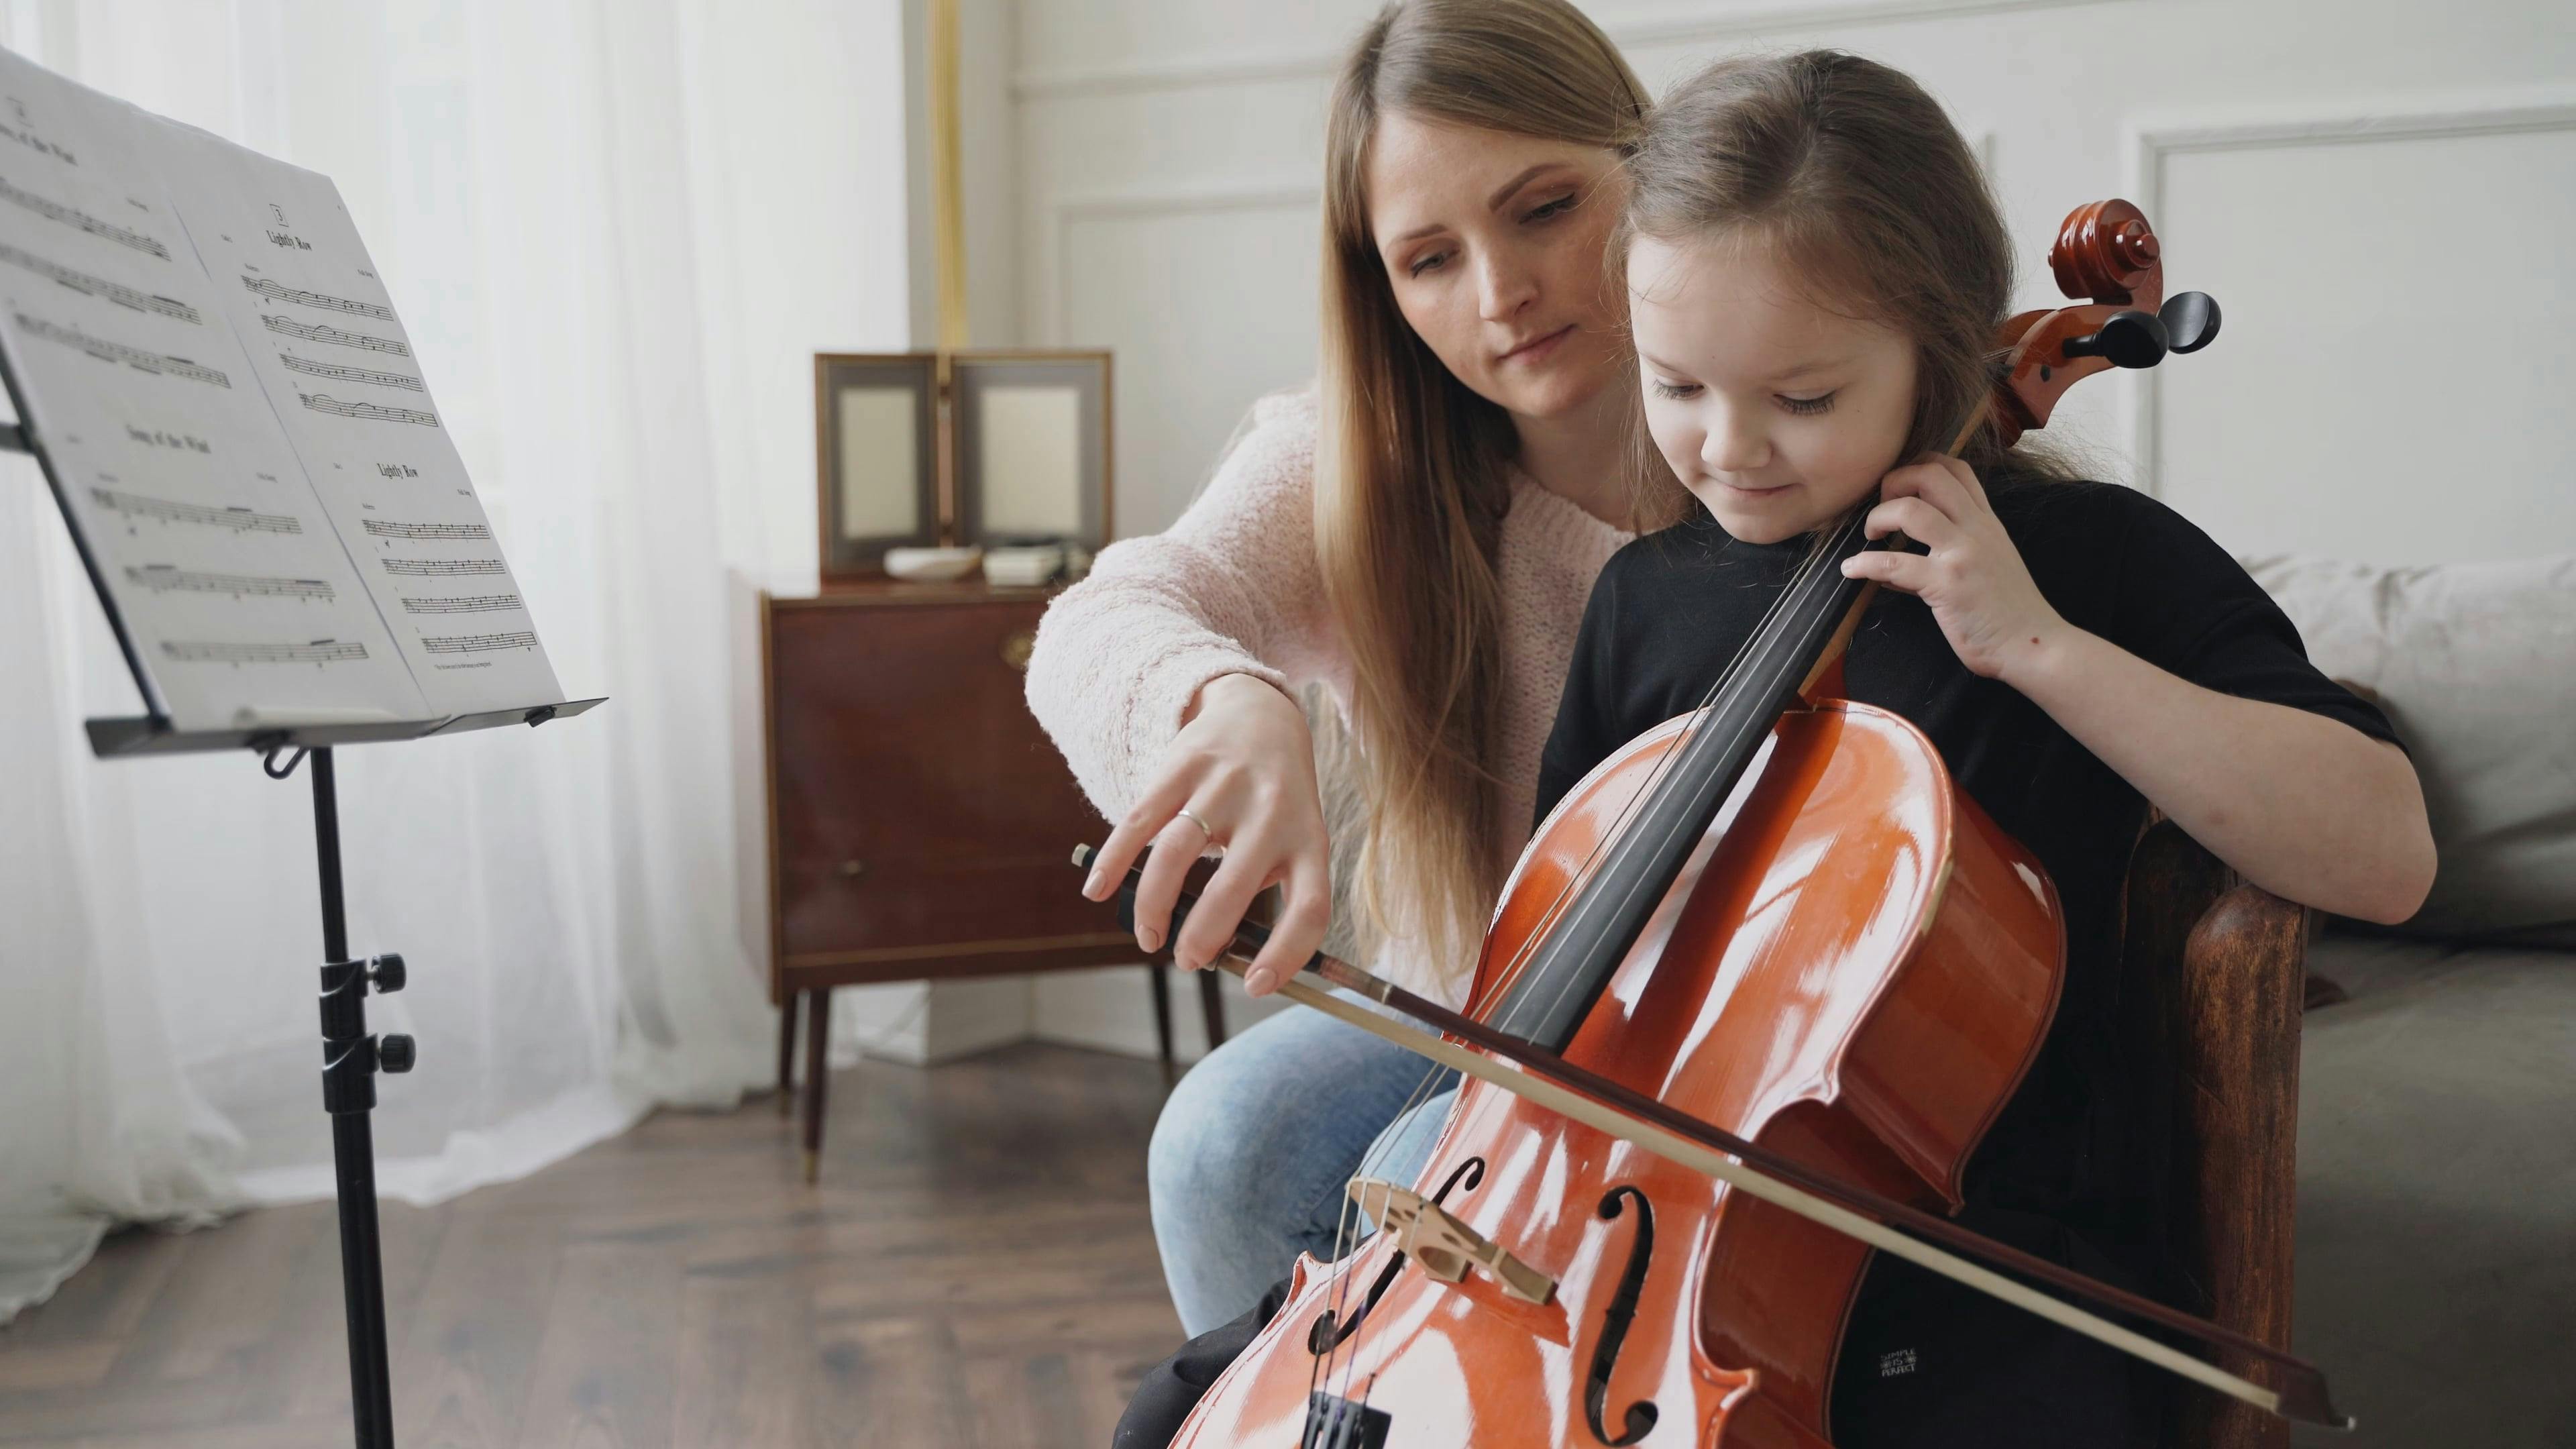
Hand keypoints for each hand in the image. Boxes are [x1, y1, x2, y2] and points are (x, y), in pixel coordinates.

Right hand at [1080, 673, 1332, 995]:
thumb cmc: (1276, 801)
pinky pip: (1140, 820)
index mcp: (1309, 839)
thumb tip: (1219, 952)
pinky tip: (1097, 890)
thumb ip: (1265, 887)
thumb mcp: (1293, 837)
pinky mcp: (1183, 765)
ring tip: (1148, 936)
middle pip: (1233, 888)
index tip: (1254, 986)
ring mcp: (1225, 786)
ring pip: (1176, 855)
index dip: (1285, 954)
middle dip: (1201, 937)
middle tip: (1185, 960)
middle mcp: (1272, 812)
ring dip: (1153, 907)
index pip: (1309, 908)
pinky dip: (1113, 861)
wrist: (1260, 712)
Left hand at [1839, 456, 2070, 682]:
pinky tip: (1852, 570)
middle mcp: (1976, 528)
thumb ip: (1947, 554)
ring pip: (1910, 510)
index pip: (1956, 469)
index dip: (1920, 465)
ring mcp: (1962, 554)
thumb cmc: (2009, 611)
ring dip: (1878, 516)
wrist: (2033, 642)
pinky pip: (1894, 564)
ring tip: (1870, 535)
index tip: (1900, 488)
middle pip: (1931, 475)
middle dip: (1895, 480)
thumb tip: (1896, 563)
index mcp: (1987, 521)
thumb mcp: (1988, 565)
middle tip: (1882, 506)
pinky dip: (1864, 563)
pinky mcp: (1947, 584)